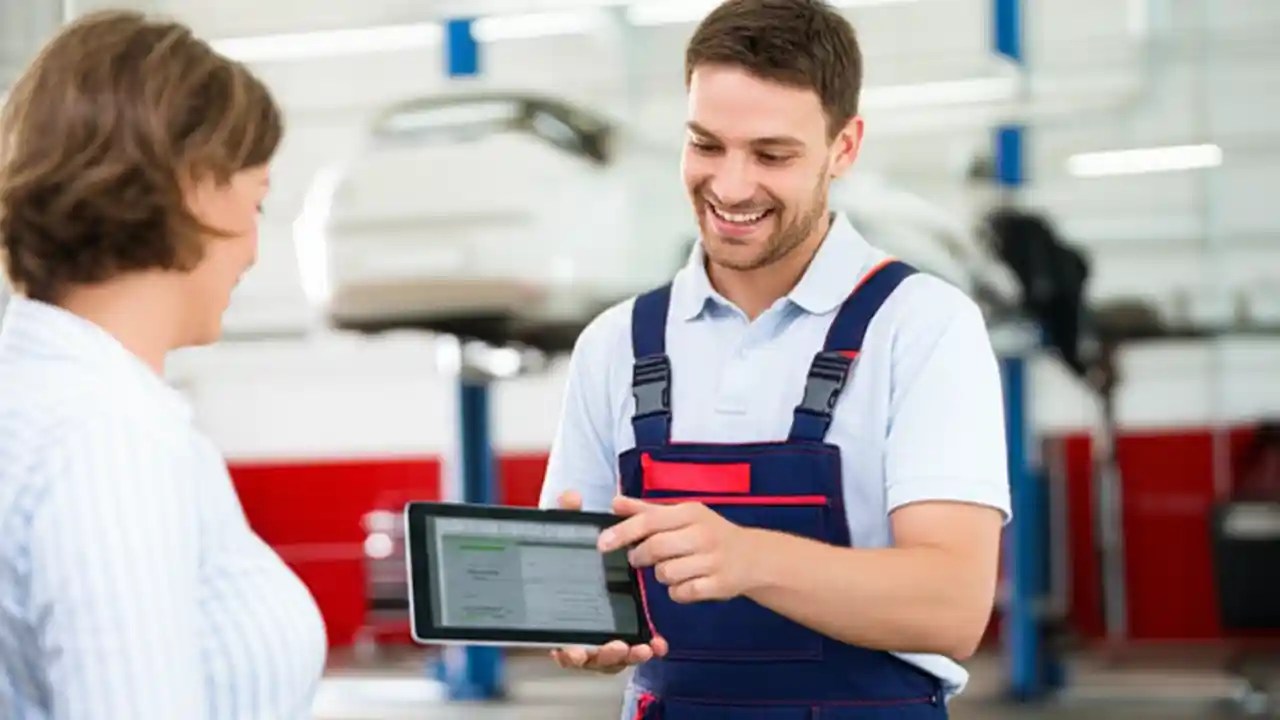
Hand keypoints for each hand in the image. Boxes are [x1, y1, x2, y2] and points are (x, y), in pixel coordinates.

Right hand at [547, 490, 668, 672]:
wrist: (596, 560)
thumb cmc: (575, 555)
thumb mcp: (573, 530)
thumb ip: (568, 515)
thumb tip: (571, 496)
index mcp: (559, 616)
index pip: (559, 642)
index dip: (567, 651)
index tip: (576, 650)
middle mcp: (579, 633)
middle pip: (587, 657)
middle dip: (602, 656)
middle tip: (615, 646)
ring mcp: (600, 640)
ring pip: (610, 660)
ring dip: (625, 656)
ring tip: (641, 648)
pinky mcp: (621, 639)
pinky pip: (630, 652)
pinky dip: (642, 650)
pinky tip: (656, 645)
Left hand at [599, 496, 759, 603]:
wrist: (753, 557)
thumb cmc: (710, 533)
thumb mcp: (681, 515)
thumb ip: (646, 511)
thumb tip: (615, 502)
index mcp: (691, 512)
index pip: (650, 521)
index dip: (623, 532)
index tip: (602, 543)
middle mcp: (703, 534)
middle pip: (655, 548)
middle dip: (640, 556)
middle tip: (638, 558)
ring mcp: (712, 561)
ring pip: (666, 574)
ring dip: (661, 574)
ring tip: (672, 568)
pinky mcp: (719, 585)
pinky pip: (682, 593)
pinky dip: (677, 592)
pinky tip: (685, 583)